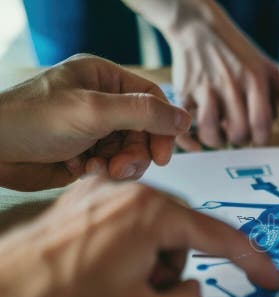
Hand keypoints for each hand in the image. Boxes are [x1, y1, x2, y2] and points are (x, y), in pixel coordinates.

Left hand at [0, 54, 190, 190]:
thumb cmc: (31, 121)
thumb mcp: (94, 111)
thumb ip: (143, 113)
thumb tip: (185, 118)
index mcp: (103, 78)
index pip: (152, 99)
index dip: (163, 127)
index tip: (163, 155)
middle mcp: (100, 101)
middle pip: (144, 130)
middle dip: (136, 152)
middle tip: (122, 168)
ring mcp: (91, 128)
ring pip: (129, 151)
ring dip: (119, 165)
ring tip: (98, 171)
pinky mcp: (83, 153)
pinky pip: (111, 165)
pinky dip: (101, 172)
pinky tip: (81, 171)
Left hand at [0, 177, 278, 296]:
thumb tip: (191, 290)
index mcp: (153, 213)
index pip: (220, 237)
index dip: (252, 263)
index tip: (271, 279)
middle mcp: (132, 191)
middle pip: (183, 232)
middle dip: (174, 268)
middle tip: (141, 296)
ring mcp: (104, 191)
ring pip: (155, 229)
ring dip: (149, 260)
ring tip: (113, 285)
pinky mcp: (83, 199)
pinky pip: (127, 222)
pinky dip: (128, 249)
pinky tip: (99, 271)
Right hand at [164, 1, 278, 149]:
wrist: (199, 29)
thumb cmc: (236, 51)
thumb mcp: (265, 66)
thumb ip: (277, 92)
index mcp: (255, 80)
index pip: (262, 124)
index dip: (260, 139)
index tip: (257, 139)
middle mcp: (231, 85)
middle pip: (239, 134)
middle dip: (240, 140)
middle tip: (237, 133)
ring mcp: (206, 89)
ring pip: (211, 133)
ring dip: (216, 140)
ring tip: (219, 133)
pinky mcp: (185, 92)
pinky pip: (185, 125)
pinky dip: (189, 137)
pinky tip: (197, 133)